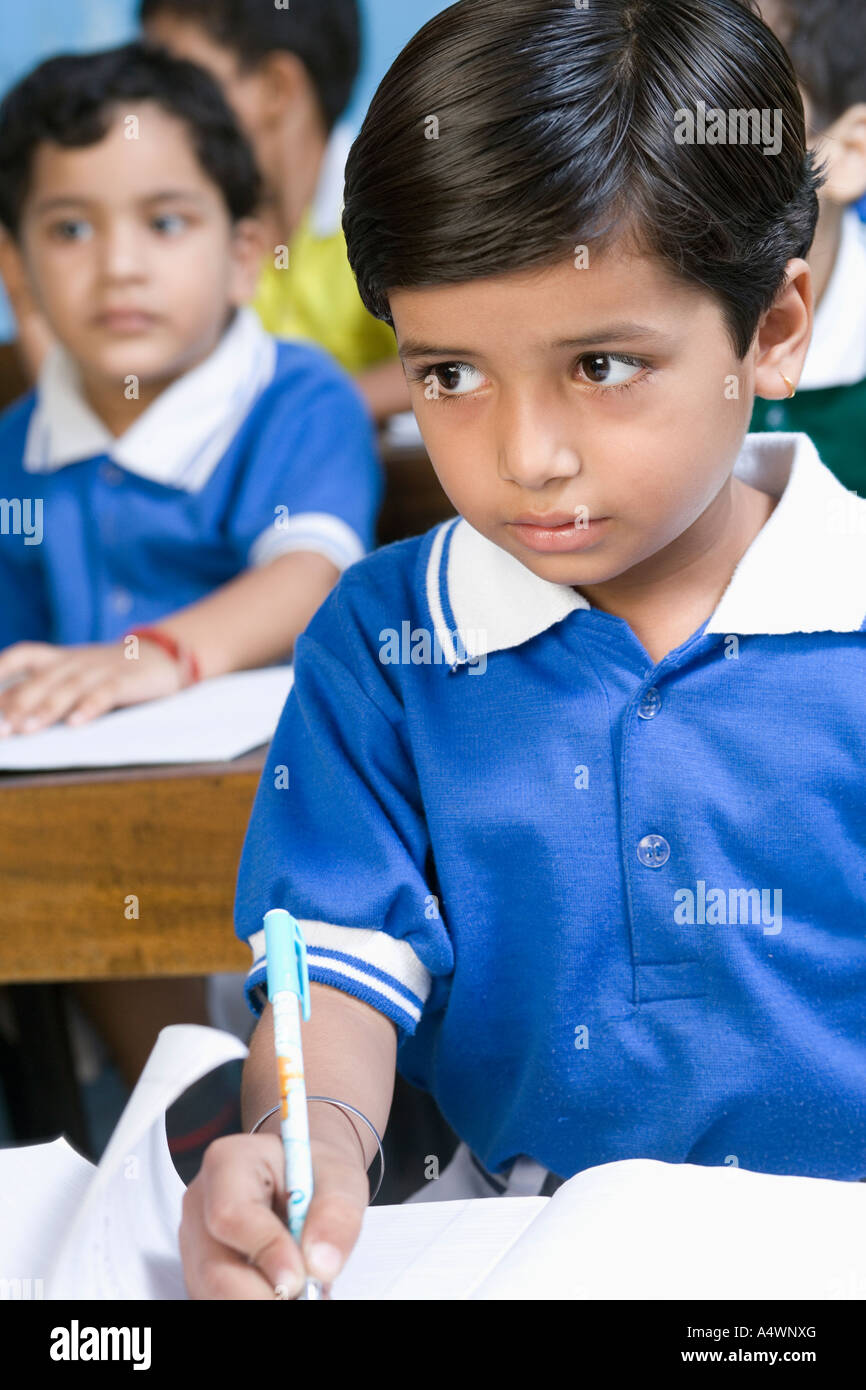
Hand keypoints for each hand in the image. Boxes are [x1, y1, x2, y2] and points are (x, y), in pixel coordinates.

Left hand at [0, 638, 185, 734]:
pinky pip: (106, 692)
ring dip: (47, 708)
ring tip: (28, 729)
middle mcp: (76, 660)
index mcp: (60, 657)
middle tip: (2, 729)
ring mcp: (102, 669)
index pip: (21, 656)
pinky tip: (77, 724)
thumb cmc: (110, 673)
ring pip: (69, 686)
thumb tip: (8, 715)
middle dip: (17, 704)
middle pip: (41, 679)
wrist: (163, 655)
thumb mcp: (75, 675)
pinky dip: (91, 707)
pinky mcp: (128, 679)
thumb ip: (46, 691)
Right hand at [179, 1131, 369, 1299]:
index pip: (230, 1215)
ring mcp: (195, 1244)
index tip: (300, 1277)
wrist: (303, 1177)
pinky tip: (287, 1291)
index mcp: (228, 1163)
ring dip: (265, 1299)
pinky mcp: (200, 1274)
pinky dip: (259, 1301)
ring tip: (307, 1287)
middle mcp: (200, 1205)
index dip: (266, 1251)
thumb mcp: (340, 1176)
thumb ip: (336, 1213)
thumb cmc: (314, 1171)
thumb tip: (321, 1265)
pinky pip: (221, 1301)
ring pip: (214, 1294)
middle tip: (308, 1295)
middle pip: (214, 1269)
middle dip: (265, 1295)